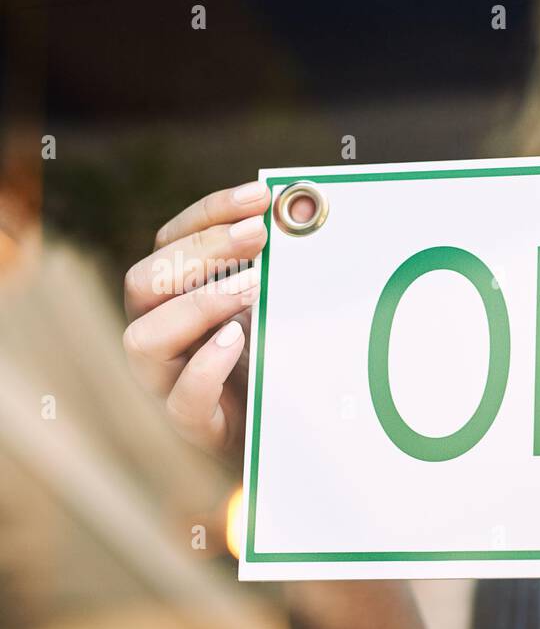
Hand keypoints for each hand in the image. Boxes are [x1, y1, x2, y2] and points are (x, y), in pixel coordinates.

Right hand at [122, 182, 270, 457]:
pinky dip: (207, 365)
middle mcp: (158, 334)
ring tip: (252, 286)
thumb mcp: (272, 308)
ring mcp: (167, 381)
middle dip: (202, 250)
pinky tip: (238, 339)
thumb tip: (306, 213)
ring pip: (144, 337)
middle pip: (144, 281)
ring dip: (198, 304)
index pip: (170, 242)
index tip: (259, 195)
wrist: (278, 434)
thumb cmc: (270, 361)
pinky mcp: (192, 422)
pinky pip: (182, 397)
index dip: (210, 214)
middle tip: (258, 235)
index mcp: (172, 298)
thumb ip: (276, 270)